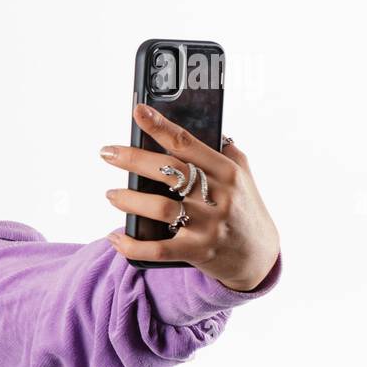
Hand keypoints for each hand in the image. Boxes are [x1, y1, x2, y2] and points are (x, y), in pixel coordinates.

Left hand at [100, 102, 280, 290]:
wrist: (259, 255)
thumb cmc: (244, 208)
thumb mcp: (242, 176)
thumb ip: (223, 152)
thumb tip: (199, 126)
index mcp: (227, 172)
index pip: (187, 143)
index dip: (160, 126)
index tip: (138, 111)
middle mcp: (218, 196)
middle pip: (169, 171)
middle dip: (133, 159)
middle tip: (107, 153)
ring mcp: (208, 225)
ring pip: (160, 208)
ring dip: (129, 200)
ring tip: (111, 194)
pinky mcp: (198, 251)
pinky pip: (158, 249)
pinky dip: (132, 245)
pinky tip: (115, 238)